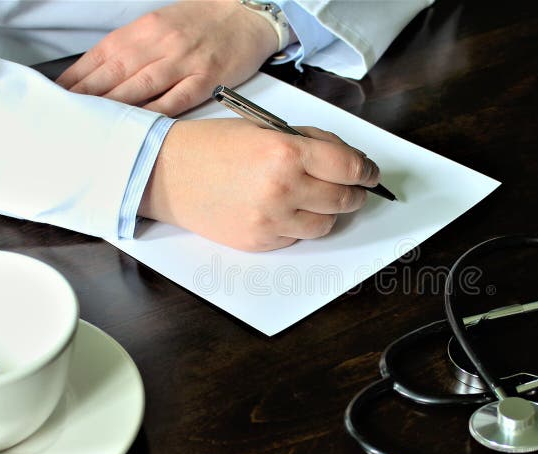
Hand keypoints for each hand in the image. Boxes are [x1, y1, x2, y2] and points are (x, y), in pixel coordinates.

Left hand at [56, 1, 282, 115]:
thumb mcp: (160, 23)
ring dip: (113, 106)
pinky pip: (175, 100)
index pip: (102, 54)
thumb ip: (133, 46)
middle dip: (87, 95)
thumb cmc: (201, 22)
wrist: (245, 14)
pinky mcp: (206, 79)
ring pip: (140, 86)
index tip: (59, 96)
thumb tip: (100, 73)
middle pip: (115, 72)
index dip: (78, 77)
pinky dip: (153, 113)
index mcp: (145, 28)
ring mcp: (184, 62)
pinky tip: (137, 126)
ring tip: (93, 125)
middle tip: (66, 115)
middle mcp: (161, 42)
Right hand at [138, 119, 381, 250]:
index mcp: (286, 152)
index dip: (367, 171)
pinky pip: (297, 237)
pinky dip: (300, 225)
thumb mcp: (265, 128)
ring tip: (315, 198)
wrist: (166, 173)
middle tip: (354, 189)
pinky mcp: (261, 241)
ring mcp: (272, 219)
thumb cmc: (212, 145)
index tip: (371, 173)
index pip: (349, 167)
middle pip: (343, 199)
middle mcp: (283, 188)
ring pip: (325, 225)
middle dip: (354, 193)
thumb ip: (310, 143)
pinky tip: (285, 210)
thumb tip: (347, 160)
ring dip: (329, 212)